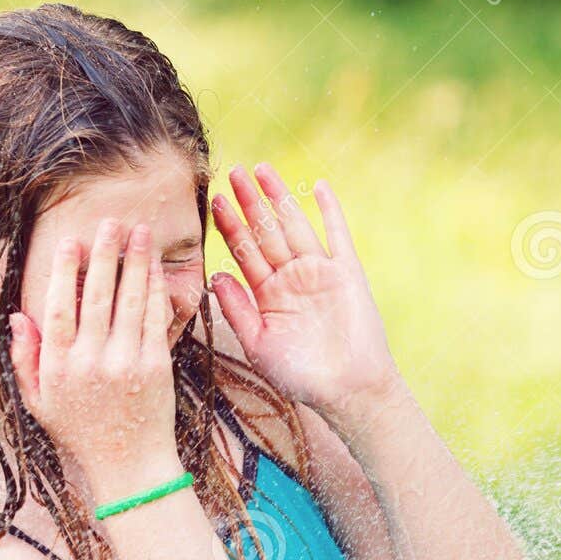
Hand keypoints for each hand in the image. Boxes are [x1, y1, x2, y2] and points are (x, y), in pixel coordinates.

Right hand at [10, 220, 180, 490]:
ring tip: (139, 232)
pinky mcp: (156, 366)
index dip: (63, 271)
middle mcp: (90, 361)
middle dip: (104, 254)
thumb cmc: (81, 432)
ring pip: (129, 300)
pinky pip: (154, 319)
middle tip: (110, 222)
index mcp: (58, 367)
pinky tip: (155, 268)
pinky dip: (155, 289)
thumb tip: (18, 317)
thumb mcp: (39, 401)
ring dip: (135, 262)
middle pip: (96, 295)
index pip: (57, 307)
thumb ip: (25, 359)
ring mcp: (125, 363)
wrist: (129, 465)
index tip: (70, 242)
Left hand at [210, 164, 398, 419]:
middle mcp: (291, 279)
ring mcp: (320, 273)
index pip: (244, 252)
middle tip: (232, 173)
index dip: (229, 226)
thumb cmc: (300, 376)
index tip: (213, 201)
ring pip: (295, 226)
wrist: (347, 389)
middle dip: (249, 203)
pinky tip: (319, 187)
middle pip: (265, 232)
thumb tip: (216, 276)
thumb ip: (238, 309)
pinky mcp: (348, 273)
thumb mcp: (258, 344)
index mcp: (268, 295)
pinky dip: (331, 211)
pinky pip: (338, 236)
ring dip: (280, 198)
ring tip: (261, 170)